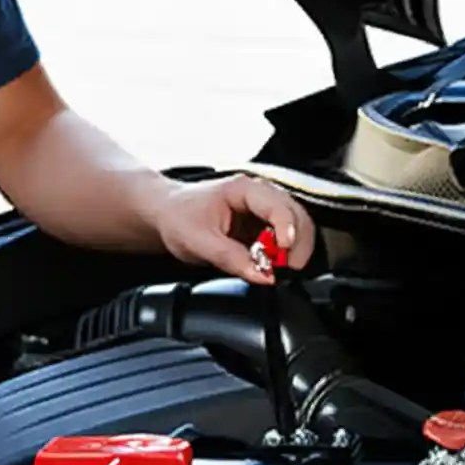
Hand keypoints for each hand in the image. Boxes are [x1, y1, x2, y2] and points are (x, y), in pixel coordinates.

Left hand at [151, 174, 314, 284]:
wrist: (166, 214)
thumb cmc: (179, 217)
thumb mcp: (198, 241)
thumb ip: (231, 258)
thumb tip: (263, 275)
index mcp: (244, 189)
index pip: (279, 207)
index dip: (287, 231)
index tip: (284, 254)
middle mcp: (261, 195)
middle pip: (298, 217)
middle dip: (297, 246)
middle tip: (284, 271)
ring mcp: (265, 210)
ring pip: (298, 228)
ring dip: (294, 252)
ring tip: (276, 270)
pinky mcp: (265, 226)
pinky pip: (286, 240)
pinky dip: (285, 255)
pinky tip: (270, 266)